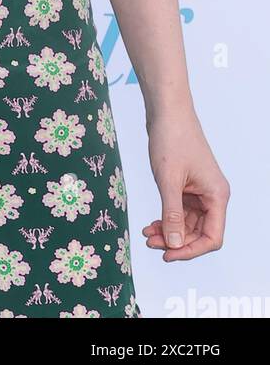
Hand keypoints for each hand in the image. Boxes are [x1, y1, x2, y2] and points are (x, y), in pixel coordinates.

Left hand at [141, 108, 229, 259]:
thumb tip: (174, 244)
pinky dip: (167, 217)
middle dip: (176, 240)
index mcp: (217, 196)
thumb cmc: (171, 139)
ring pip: (188, 222)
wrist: (166, 110)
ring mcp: (200, 190)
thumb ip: (172, 214)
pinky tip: (152, 223)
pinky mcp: (188, 184)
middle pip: (199, 232)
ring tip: (148, 234)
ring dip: (169, 230)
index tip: (168, 254)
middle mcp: (212, 195)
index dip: (190, 250)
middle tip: (150, 242)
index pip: (212, 237)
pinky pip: (180, 210)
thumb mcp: (168, 180)